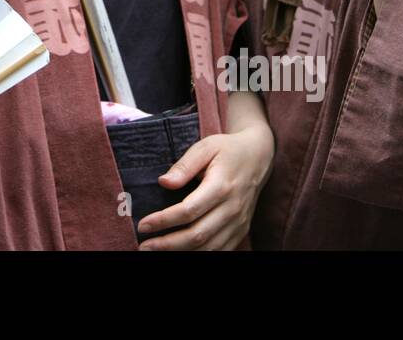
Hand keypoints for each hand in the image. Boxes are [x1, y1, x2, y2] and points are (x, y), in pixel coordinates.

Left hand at [136, 121, 273, 249]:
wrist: (259, 156)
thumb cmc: (227, 150)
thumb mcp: (205, 147)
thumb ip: (184, 165)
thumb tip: (163, 182)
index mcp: (221, 186)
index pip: (189, 210)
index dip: (164, 220)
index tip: (143, 225)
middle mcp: (232, 208)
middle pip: (198, 235)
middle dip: (168, 244)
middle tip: (144, 246)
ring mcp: (239, 222)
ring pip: (209, 248)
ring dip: (181, 253)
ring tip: (156, 252)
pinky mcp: (241, 230)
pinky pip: (220, 250)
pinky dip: (200, 255)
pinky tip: (180, 252)